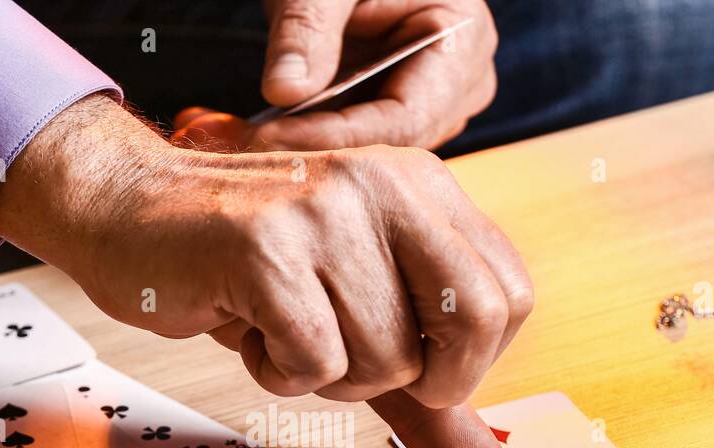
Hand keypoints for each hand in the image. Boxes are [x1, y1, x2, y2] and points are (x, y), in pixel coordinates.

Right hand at [0, 95, 529, 447]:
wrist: (129, 214)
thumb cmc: (247, 270)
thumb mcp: (357, 323)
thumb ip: (430, 402)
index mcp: (423, 189)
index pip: (509, 298)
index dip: (460, 360)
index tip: (402, 356)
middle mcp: (387, 185)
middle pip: (470, 326)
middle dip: (409, 375)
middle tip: (344, 349)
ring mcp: (326, 211)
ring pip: (383, 359)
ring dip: (325, 373)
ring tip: (281, 321)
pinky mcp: (265, 247)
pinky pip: (314, 364)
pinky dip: (277, 372)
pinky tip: (247, 324)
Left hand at [173, 0, 496, 151]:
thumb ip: (306, 31)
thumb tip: (282, 92)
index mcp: (461, 39)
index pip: (403, 117)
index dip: (336, 137)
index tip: (272, 140)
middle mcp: (461, 81)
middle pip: (394, 143)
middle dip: (323, 149)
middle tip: (252, 150)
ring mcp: (437, 100)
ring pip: (378, 150)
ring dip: (318, 150)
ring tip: (256, 143)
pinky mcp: (405, 107)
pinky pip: (365, 139)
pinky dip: (320, 139)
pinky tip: (273, 136)